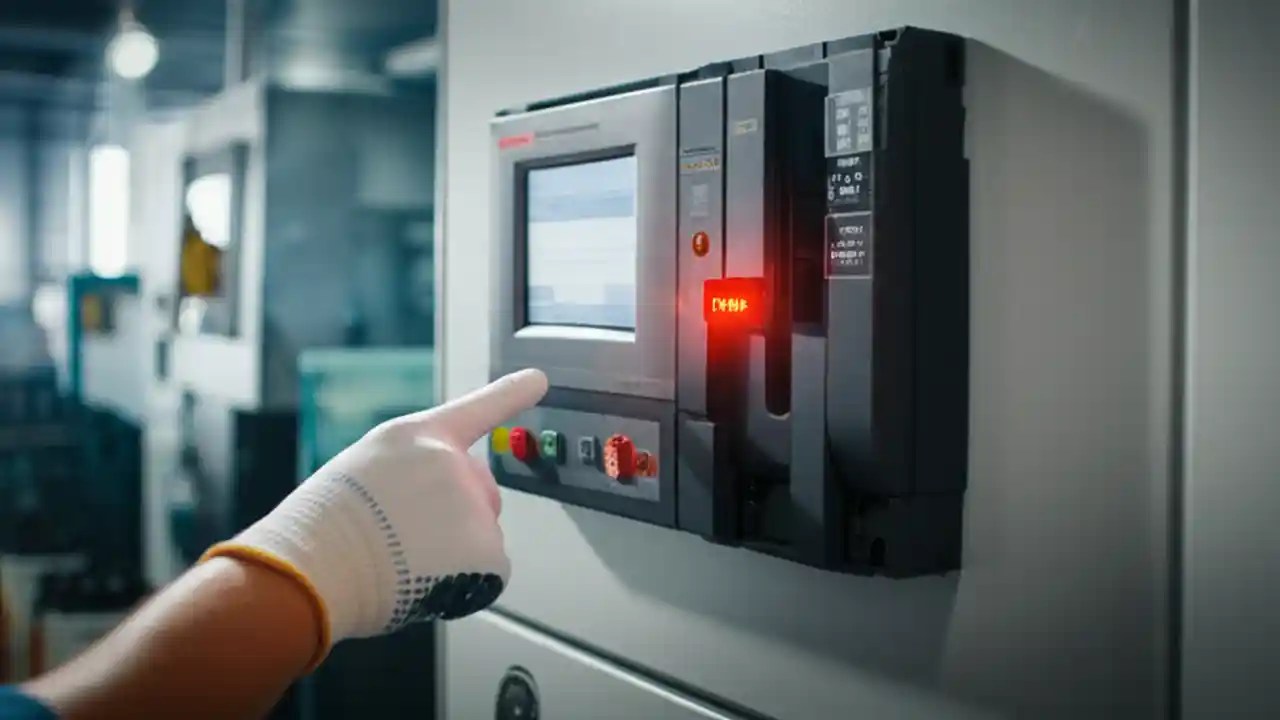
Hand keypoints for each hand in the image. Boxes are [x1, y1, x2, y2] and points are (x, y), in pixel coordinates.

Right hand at [201, 368, 547, 667]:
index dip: (511, 394)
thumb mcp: (363, 473)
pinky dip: (468, 584)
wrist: (315, 567)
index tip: (540, 380)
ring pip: (481, 534)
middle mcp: (451, 461)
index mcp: (415, 437)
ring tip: (405, 559)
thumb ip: (410, 474)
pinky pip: (492, 570)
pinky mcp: (487, 545)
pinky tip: (428, 580)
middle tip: (408, 538)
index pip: (476, 409)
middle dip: (460, 517)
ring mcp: (472, 502)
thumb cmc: (324, 529)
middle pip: (481, 492)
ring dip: (455, 553)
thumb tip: (431, 508)